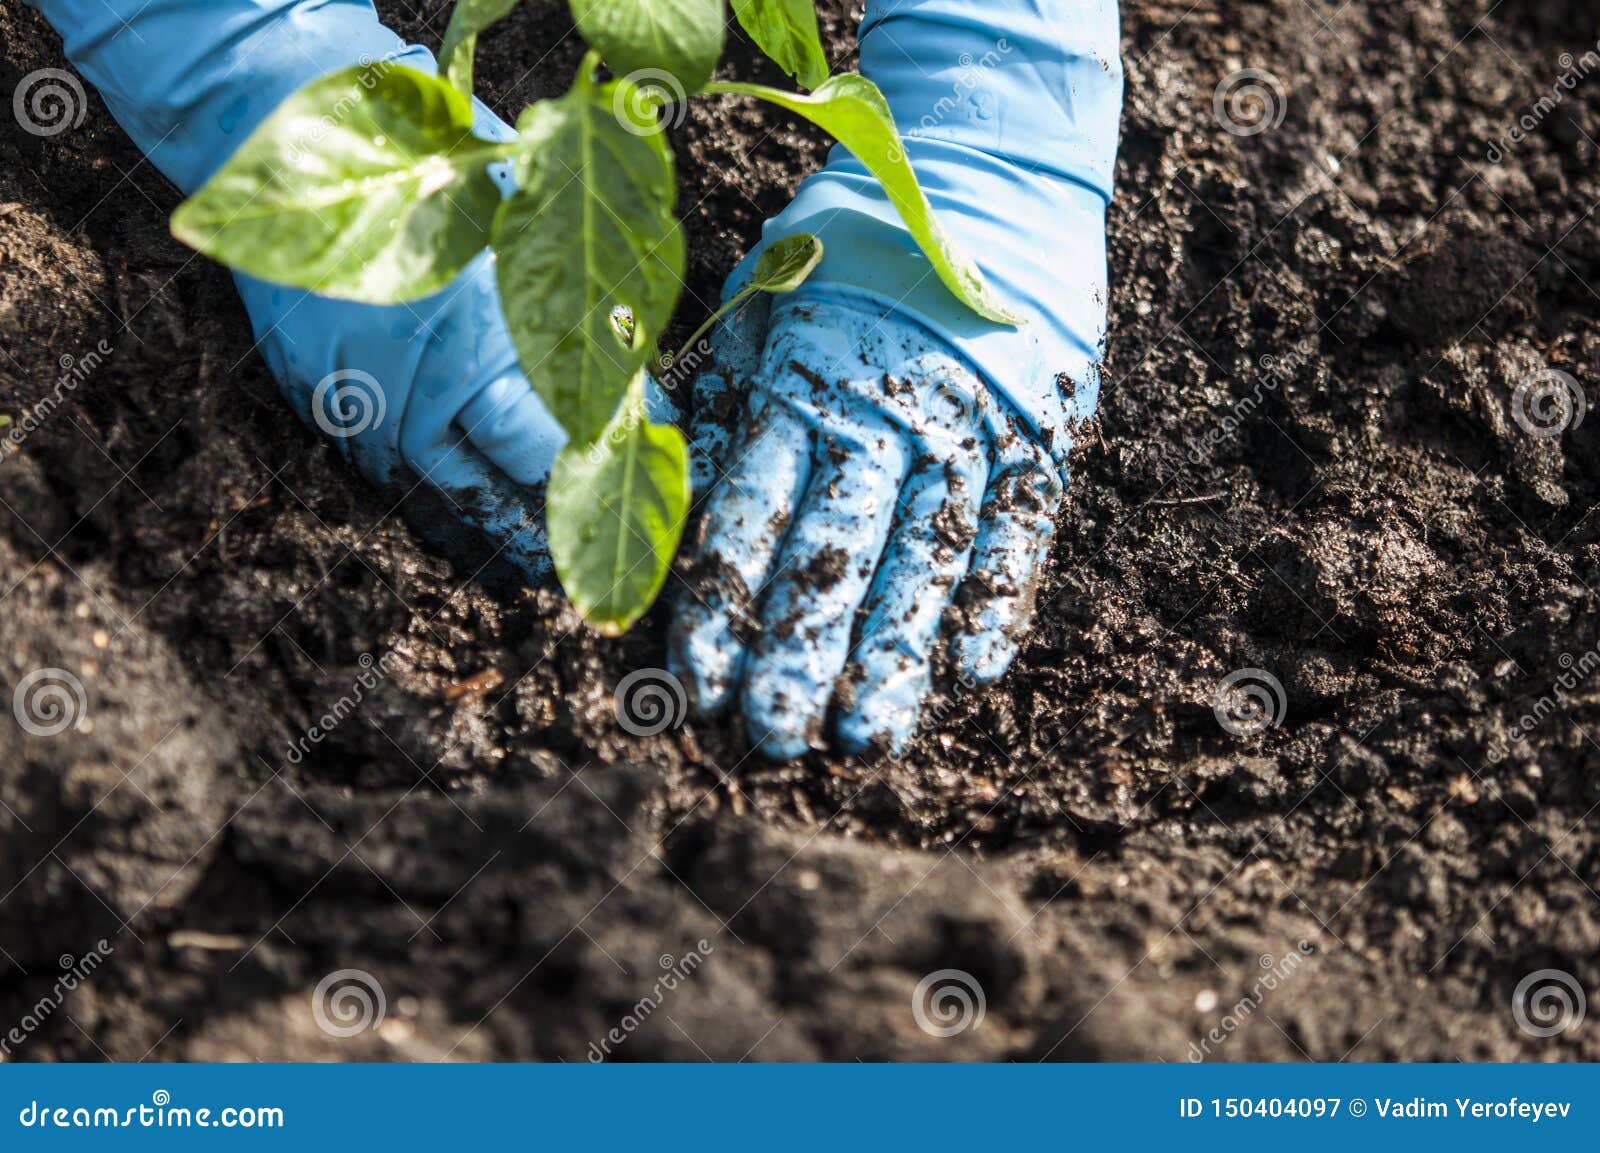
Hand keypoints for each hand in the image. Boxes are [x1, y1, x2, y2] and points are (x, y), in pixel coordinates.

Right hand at [31, 0, 563, 582]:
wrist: (275, 127)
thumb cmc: (422, 158)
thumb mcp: (517, 218)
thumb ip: (568, 302)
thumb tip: (628, 368)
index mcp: (475, 350)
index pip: (543, 450)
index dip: (585, 463)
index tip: (615, 466)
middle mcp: (415, 391)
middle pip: (487, 483)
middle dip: (532, 504)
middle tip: (569, 522)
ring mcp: (355, 398)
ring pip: (426, 480)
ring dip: (473, 498)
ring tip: (514, 522)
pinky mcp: (312, 390)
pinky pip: (373, 455)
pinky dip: (412, 465)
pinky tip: (442, 466)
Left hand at [670, 0, 1123, 758]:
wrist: (994, 161)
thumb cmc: (855, 238)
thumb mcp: (766, 293)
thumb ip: (724, 389)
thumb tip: (649, 476)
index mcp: (803, 384)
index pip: (749, 517)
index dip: (720, 606)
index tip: (694, 686)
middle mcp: (885, 414)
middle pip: (834, 556)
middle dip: (798, 655)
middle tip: (771, 739)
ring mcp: (971, 427)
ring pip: (926, 561)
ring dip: (894, 654)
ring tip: (866, 736)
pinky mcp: (1042, 432)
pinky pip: (1021, 530)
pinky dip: (1000, 598)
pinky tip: (974, 669)